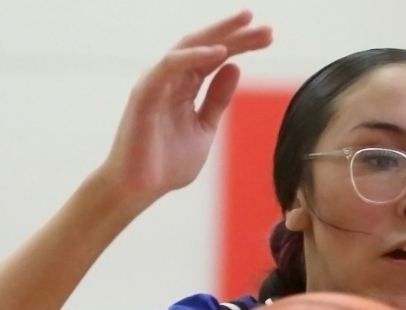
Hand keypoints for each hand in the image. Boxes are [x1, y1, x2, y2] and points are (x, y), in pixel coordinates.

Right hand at [96, 12, 272, 206]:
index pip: (215, 57)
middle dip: (237, 33)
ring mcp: (157, 82)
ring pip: (189, 47)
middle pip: (206, 46)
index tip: (269, 37)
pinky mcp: (145, 92)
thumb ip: (217, 100)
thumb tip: (234, 68)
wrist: (137, 190)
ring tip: (247, 24)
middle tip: (267, 28)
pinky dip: (194, 56)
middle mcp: (170, 78)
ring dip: (219, 34)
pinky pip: (170, 65)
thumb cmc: (164, 164)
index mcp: (184, 87)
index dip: (242, 44)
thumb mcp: (203, 129)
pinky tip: (220, 52)